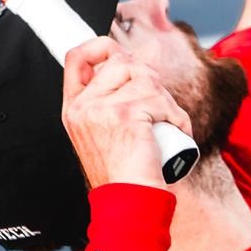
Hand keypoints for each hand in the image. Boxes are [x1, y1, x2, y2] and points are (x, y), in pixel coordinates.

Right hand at [60, 38, 191, 190]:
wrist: (129, 204)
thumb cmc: (126, 175)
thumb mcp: (109, 135)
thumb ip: (114, 102)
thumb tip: (141, 61)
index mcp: (74, 109)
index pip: (76, 57)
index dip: (101, 47)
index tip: (123, 56)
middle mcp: (82, 106)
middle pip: (122, 62)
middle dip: (149, 80)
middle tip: (158, 111)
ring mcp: (100, 108)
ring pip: (145, 77)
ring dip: (166, 101)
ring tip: (167, 127)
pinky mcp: (124, 113)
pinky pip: (160, 97)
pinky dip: (177, 114)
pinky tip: (177, 132)